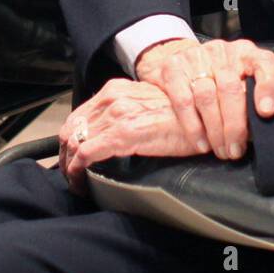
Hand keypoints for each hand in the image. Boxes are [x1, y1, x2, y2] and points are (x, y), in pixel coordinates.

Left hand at [59, 78, 204, 193]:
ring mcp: (116, 114)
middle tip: (72, 175)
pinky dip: (77, 172)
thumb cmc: (186, 118)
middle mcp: (112, 97)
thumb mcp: (151, 107)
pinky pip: (85, 155)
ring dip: (70, 166)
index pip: (79, 116)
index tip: (74, 158)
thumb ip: (129, 112)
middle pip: (71, 128)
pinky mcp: (121, 133)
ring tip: (77, 183)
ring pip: (73, 142)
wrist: (207, 118)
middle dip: (66, 155)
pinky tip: (82, 183)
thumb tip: (114, 135)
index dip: (72, 140)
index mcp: (116, 89)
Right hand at [134, 37, 273, 160]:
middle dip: (235, 125)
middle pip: (231, 88)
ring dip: (215, 130)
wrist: (177, 62)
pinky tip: (201, 143)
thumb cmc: (218, 79)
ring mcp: (195, 57)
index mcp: (244, 52)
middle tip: (236, 149)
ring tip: (221, 150)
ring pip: (207, 97)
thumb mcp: (242, 80)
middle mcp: (221, 51)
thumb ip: (257, 94)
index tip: (266, 113)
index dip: (268, 87)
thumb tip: (265, 117)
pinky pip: (184, 101)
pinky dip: (193, 126)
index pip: (264, 62)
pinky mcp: (172, 68)